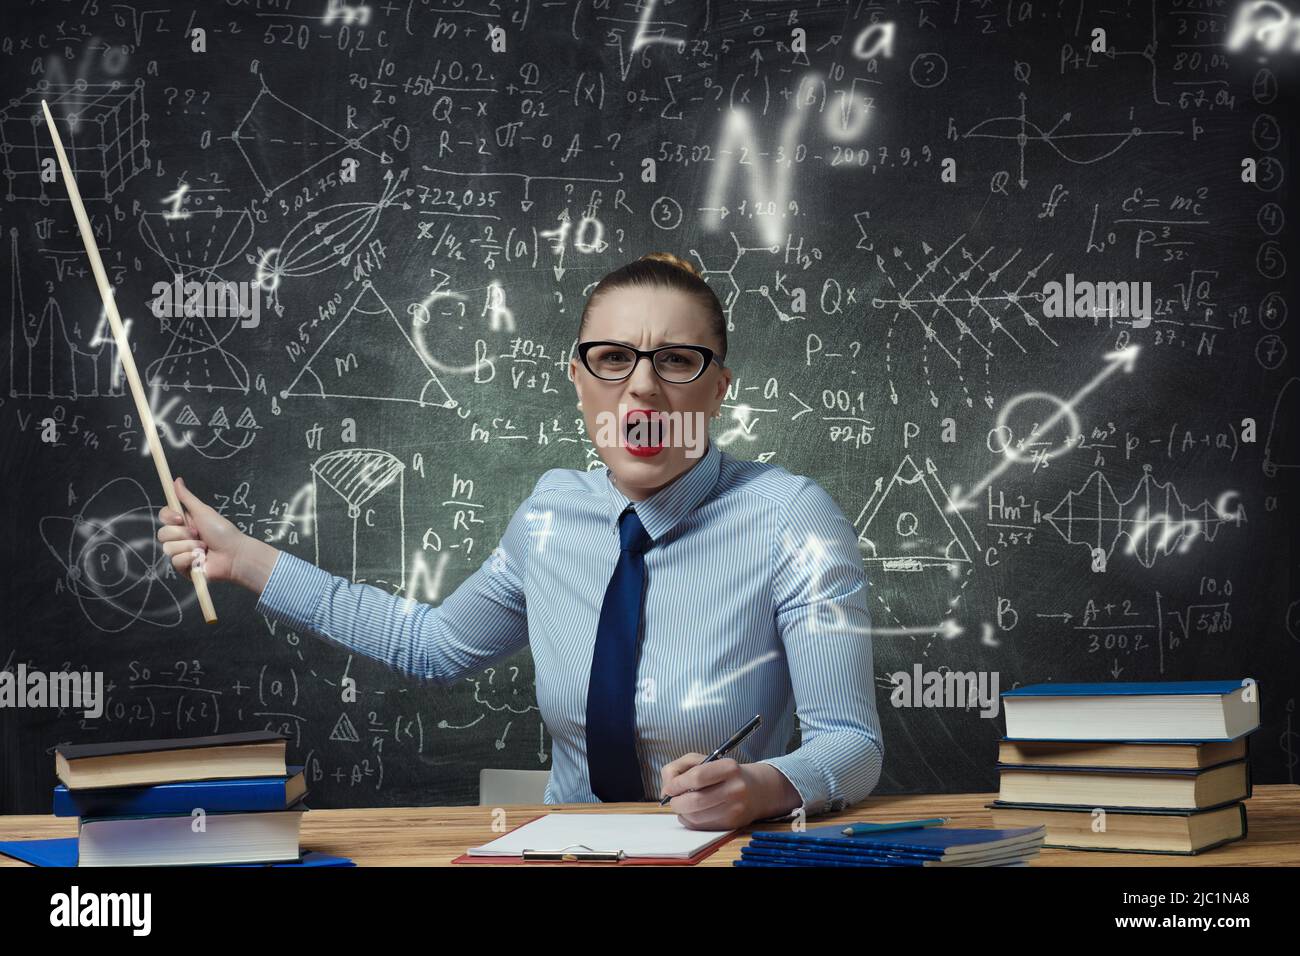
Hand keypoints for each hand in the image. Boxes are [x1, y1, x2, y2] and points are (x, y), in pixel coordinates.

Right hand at [156, 476, 277, 591]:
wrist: (234, 554)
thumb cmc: (223, 532)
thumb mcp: (203, 512)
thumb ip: (187, 498)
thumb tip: (177, 480)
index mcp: (184, 523)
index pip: (164, 517)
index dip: (169, 517)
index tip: (180, 518)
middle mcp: (181, 537)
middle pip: (162, 534)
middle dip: (182, 534)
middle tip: (198, 534)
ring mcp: (181, 553)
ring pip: (168, 548)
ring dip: (189, 546)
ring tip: (204, 548)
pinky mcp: (184, 567)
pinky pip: (175, 562)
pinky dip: (190, 559)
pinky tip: (201, 559)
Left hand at [658, 754, 801, 829]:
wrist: (756, 790)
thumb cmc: (723, 773)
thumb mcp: (703, 759)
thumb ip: (679, 768)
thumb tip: (666, 790)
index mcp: (729, 768)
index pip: (696, 777)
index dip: (677, 784)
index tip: (669, 787)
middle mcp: (735, 789)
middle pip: (695, 801)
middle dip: (676, 802)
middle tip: (673, 799)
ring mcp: (735, 809)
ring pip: (696, 817)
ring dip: (682, 812)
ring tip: (683, 804)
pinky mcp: (732, 825)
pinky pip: (702, 826)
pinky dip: (690, 821)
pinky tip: (693, 812)